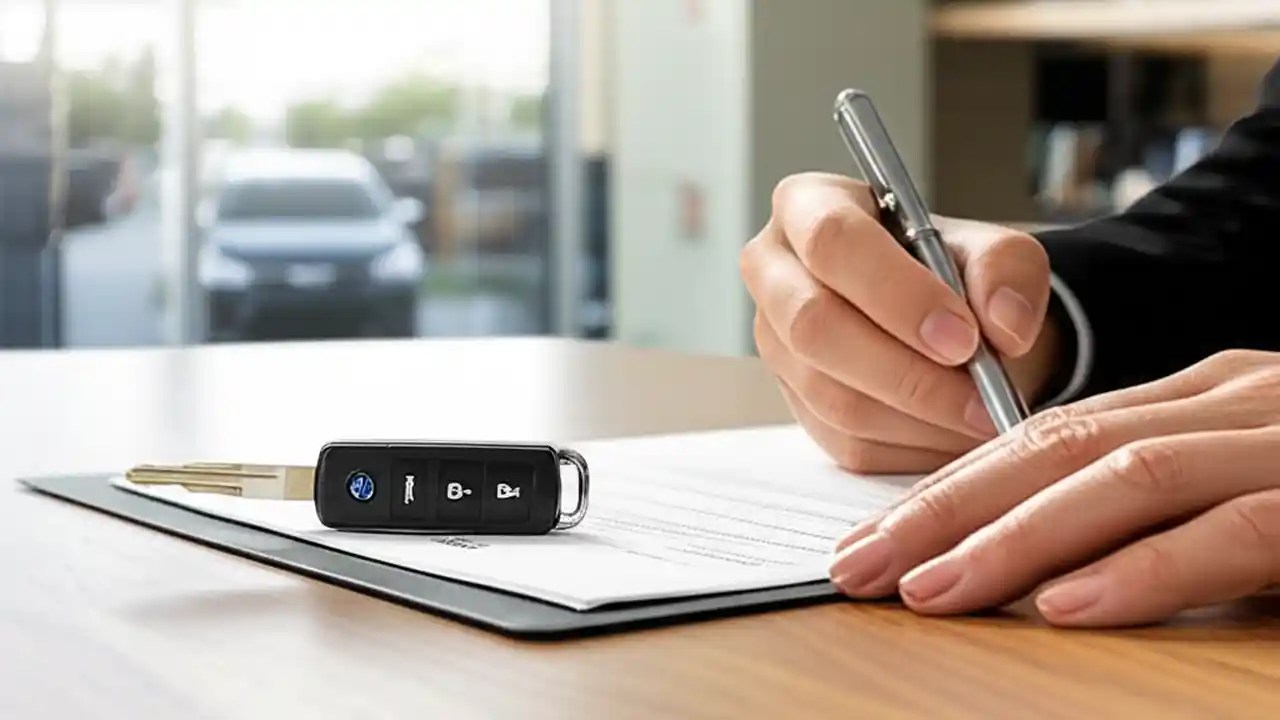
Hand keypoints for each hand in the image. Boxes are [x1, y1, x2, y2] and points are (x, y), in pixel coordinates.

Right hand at [740, 173, 1061, 472]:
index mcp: (807, 206)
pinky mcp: (795, 403)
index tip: (962, 336)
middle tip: (980, 392)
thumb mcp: (994, 250)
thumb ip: (1006, 270)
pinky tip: (954, 431)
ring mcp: (776, 344)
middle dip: (905, 369)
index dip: (895, 293)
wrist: (939, 318)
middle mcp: (773, 273)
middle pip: (813, 326)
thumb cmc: (951, 270)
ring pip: (832, 395)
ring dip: (918, 417)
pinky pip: (847, 440)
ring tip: (984, 416)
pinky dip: (912, 446)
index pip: (831, 242)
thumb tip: (1004, 323)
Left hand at [829, 350, 1279, 626]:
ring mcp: (1276, 446)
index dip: (952, 489)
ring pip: (1122, 480)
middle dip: (947, 510)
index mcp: (1199, 398)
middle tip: (861, 566)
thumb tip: (1042, 560)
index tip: (876, 539)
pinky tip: (1063, 605)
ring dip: (1014, 539)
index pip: (1048, 434)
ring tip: (929, 590)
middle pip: (1058, 447)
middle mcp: (1228, 406)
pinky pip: (1229, 535)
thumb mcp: (1247, 477)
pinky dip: (1142, 571)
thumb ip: (1156, 503)